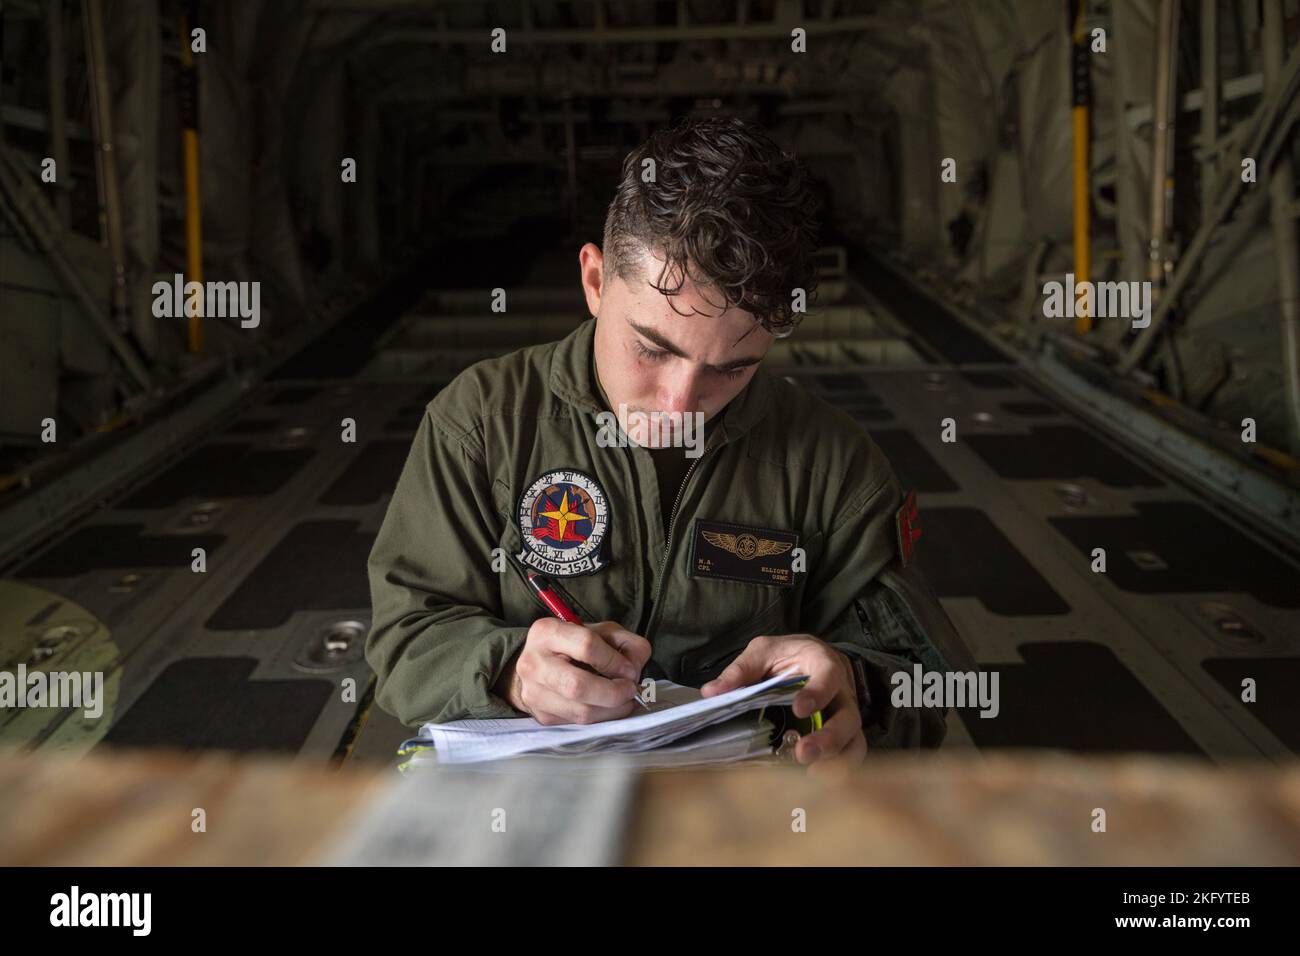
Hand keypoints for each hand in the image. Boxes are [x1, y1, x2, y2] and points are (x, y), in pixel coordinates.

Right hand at [497, 619, 651, 724]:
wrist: (540, 665)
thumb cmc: (575, 645)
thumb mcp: (603, 632)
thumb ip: (627, 644)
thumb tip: (634, 672)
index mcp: (547, 632)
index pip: (586, 646)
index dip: (615, 661)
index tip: (630, 670)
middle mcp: (533, 663)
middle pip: (577, 686)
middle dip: (613, 693)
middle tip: (630, 691)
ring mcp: (534, 693)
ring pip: (580, 711)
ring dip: (612, 710)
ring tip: (624, 701)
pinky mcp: (541, 716)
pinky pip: (578, 724)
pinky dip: (601, 718)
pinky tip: (609, 708)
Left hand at [699, 634, 866, 765]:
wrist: (810, 660)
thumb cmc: (788, 655)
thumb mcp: (764, 651)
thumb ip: (741, 670)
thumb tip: (711, 692)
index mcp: (824, 663)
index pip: (829, 676)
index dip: (818, 692)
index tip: (800, 708)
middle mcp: (842, 693)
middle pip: (847, 718)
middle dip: (829, 738)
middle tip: (804, 753)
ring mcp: (845, 717)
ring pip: (854, 742)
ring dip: (837, 762)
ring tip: (812, 777)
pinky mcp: (843, 737)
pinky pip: (848, 756)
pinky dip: (836, 771)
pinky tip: (813, 782)